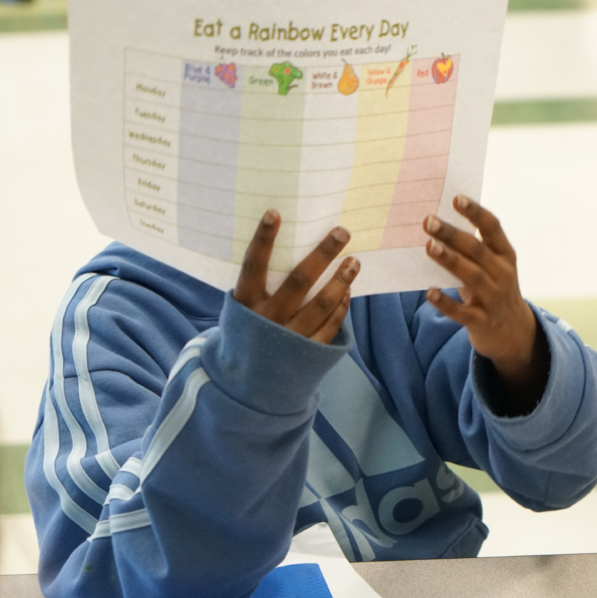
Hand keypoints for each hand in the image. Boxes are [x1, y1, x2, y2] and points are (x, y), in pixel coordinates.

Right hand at [234, 210, 358, 344]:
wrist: (246, 384)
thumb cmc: (248, 332)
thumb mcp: (242, 309)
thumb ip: (258, 285)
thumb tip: (286, 249)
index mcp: (246, 304)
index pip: (253, 266)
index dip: (263, 240)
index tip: (275, 213)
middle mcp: (268, 320)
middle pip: (298, 281)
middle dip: (322, 254)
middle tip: (341, 232)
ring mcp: (289, 338)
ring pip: (321, 304)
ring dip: (341, 280)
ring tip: (354, 261)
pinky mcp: (308, 353)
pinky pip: (330, 326)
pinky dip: (341, 307)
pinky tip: (347, 291)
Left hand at [423, 196, 548, 411]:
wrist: (513, 332)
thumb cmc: (494, 289)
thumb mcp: (493, 266)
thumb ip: (472, 249)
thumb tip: (437, 225)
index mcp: (505, 256)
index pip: (492, 229)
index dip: (475, 213)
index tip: (456, 198)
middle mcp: (502, 274)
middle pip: (476, 250)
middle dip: (452, 234)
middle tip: (429, 221)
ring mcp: (493, 299)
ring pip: (471, 276)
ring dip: (449, 260)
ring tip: (429, 246)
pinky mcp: (481, 321)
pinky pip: (462, 312)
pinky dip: (446, 302)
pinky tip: (430, 292)